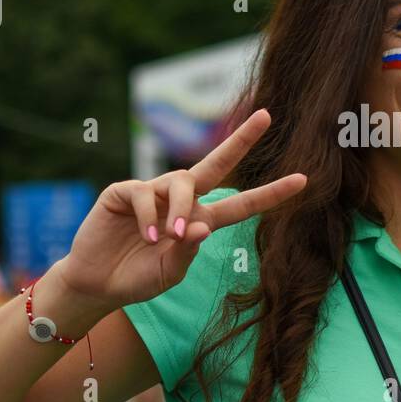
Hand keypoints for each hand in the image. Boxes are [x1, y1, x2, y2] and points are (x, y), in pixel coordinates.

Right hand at [57, 109, 306, 312]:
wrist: (97, 285)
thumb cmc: (138, 279)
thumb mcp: (170, 273)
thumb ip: (187, 251)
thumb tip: (202, 226)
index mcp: (200, 220)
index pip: (242, 204)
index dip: (271, 194)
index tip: (303, 179)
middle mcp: (181, 199)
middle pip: (216, 164)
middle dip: (241, 141)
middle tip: (266, 117)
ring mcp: (153, 192)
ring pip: (180, 182)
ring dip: (178, 208)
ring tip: (166, 237)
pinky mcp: (124, 192)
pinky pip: (145, 193)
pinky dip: (149, 215)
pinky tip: (145, 236)